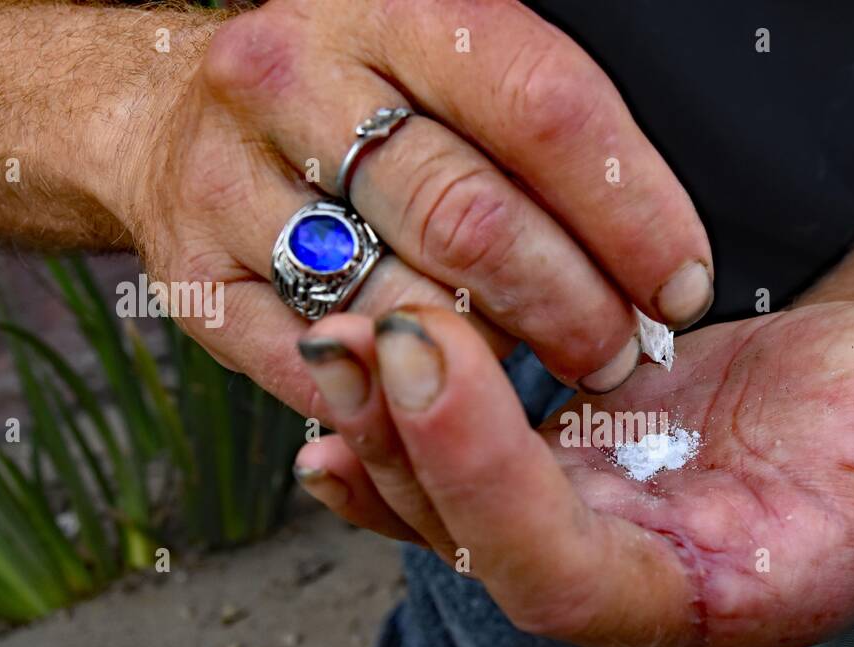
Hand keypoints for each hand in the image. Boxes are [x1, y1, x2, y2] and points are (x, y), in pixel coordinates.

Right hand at [127, 0, 711, 414]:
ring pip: (398, 301)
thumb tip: (655, 256)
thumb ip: (540, 134)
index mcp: (395, 10)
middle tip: (618, 355)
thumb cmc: (355, 98)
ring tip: (546, 381)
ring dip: (497, 363)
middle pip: (472, 218)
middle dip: (573, 306)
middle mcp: (298, 78)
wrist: (173, 118)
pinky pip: (324, 365)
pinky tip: (448, 401)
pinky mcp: (197, 279)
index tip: (680, 284)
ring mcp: (230, 180)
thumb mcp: (447, 65)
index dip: (633, 211)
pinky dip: (401, 398)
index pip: (545, 110)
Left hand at [291, 300, 853, 646]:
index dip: (491, 482)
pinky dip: (388, 449)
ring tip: (330, 346)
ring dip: (380, 443)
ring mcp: (579, 543)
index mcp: (713, 594)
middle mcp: (630, 590)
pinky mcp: (552, 493)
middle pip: (484, 549)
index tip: (433, 358)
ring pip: (447, 521)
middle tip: (362, 328)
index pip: (569, 576)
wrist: (846, 424)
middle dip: (414, 449)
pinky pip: (447, 488)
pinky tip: (337, 399)